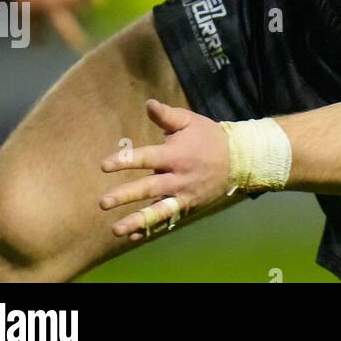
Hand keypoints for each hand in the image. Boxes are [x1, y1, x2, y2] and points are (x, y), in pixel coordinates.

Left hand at [5, 0, 102, 51]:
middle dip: (75, 41)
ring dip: (82, 2)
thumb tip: (37, 5)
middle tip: (84, 50)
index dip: (38, 39)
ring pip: (83, 9)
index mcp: (26, 4)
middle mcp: (48, 4)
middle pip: (67, 31)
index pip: (34, 32)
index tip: (43, 43)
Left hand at [99, 100, 229, 241]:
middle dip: (126, 195)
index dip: (126, 160)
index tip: (105, 166)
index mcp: (176, 154)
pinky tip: (133, 236)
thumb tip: (148, 103)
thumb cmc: (208, 137)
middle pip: (149, 188)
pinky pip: (167, 220)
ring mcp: (183, 194)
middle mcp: (178, 177)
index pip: (147, 158)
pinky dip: (151, 229)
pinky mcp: (187, 206)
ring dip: (137, 221)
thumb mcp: (190, 122)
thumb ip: (167, 116)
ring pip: (158, 211)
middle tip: (103, 202)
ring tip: (116, 230)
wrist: (238, 159)